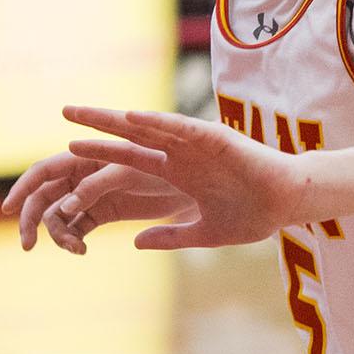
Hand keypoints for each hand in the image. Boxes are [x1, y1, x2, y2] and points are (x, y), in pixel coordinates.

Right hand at [2, 152, 192, 254]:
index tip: (7, 209)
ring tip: (76, 249)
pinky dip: (72, 240)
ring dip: (57, 234)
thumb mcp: (130, 174)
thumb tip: (65, 207)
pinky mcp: (104, 212)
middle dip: (31, 220)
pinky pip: (76, 228)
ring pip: (57, 217)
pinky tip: (81, 250)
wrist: (197, 186)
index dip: (23, 188)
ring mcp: (91, 195)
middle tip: (27, 245)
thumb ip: (97, 185)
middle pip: (43, 197)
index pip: (44, 170)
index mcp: (85, 156)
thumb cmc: (164, 170)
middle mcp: (83, 174)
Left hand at [61, 105, 307, 249]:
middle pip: (130, 136)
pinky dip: (157, 123)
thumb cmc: (254, 216)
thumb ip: (170, 236)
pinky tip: (131, 118)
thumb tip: (137, 242)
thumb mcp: (202, 233)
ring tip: (82, 113)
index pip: (129, 161)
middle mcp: (181, 154)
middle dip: (97, 125)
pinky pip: (181, 128)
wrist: (288, 204)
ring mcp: (197, 144)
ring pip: (149, 127)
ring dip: (115, 119)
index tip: (69, 149)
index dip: (100, 154)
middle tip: (64, 111)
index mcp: (177, 175)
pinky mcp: (216, 138)